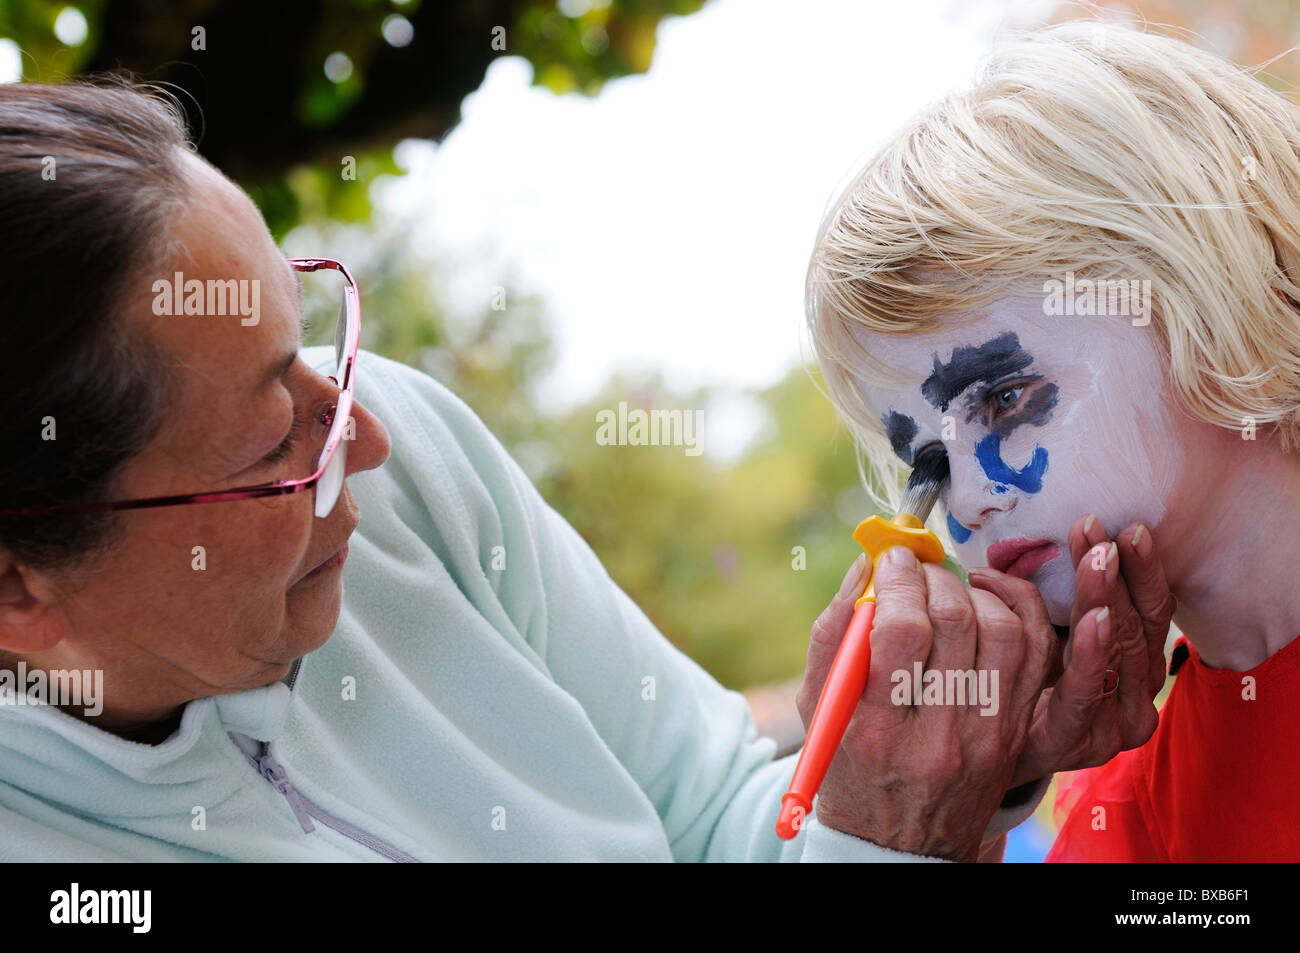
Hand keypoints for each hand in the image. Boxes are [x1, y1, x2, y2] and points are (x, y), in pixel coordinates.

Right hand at [797, 546, 1055, 861]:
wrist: (896, 843)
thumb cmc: (846, 761)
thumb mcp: (820, 704)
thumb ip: (835, 631)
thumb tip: (865, 566)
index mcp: (876, 730)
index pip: (903, 632)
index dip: (900, 580)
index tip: (890, 559)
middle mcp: (937, 739)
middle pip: (956, 625)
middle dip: (935, 577)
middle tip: (917, 566)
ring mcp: (985, 740)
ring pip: (1003, 634)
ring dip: (977, 592)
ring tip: (950, 585)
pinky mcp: (1015, 736)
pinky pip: (1035, 657)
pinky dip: (1017, 615)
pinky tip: (988, 602)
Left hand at [968, 515, 1174, 787]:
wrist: (986, 751)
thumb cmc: (1022, 683)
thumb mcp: (1045, 632)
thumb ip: (1049, 595)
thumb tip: (1032, 539)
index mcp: (1136, 667)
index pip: (1152, 611)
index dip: (1143, 570)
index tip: (1128, 528)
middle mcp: (1136, 697)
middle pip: (1139, 626)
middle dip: (1119, 574)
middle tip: (1100, 532)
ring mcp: (1111, 725)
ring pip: (1117, 651)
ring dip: (1104, 598)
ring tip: (1098, 558)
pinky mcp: (1074, 740)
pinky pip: (1084, 691)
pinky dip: (1090, 652)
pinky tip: (1095, 618)